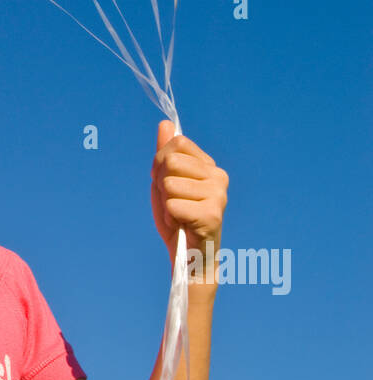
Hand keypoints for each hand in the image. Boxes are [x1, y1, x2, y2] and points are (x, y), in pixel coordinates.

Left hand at [150, 120, 228, 262]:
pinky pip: (173, 205)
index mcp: (209, 165)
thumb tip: (165, 124)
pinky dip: (170, 217)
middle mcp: (219, 176)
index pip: (177, 143)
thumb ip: (165, 153)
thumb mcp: (165, 182)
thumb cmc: (177, 218)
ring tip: (179, 215)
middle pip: (170, 161)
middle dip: (161, 183)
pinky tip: (183, 226)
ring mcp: (218, 195)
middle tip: (172, 202)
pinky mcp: (213, 215)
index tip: (165, 182)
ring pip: (169, 183)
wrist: (188, 255)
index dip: (162, 162)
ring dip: (166, 203)